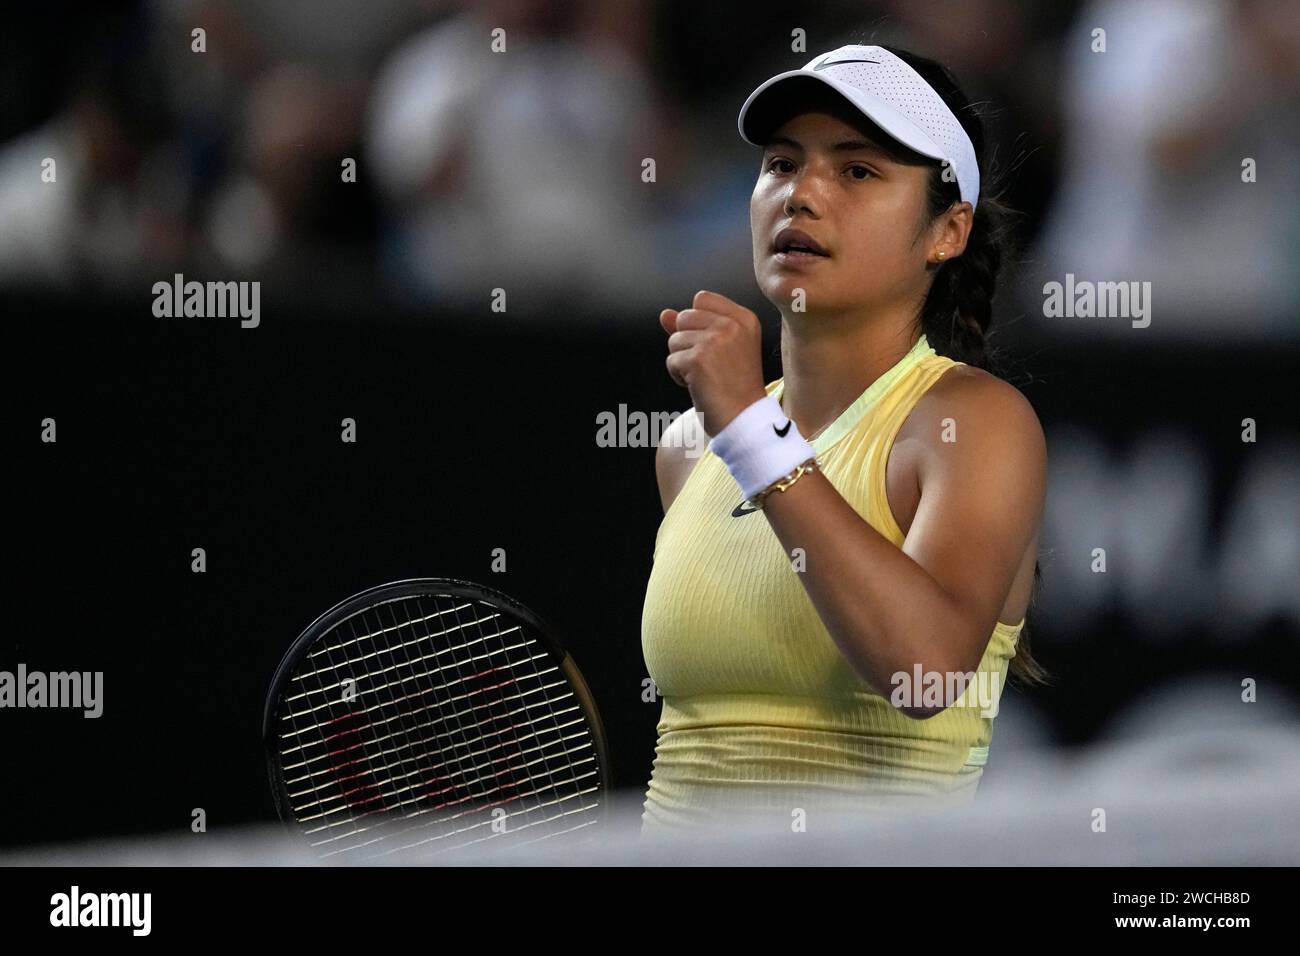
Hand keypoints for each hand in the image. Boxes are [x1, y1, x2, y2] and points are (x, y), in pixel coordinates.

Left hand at [660, 290, 767, 436]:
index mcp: (744, 318)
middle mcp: (732, 324)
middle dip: (687, 342)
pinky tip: (699, 386)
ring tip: (706, 376)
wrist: (745, 420)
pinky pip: (671, 360)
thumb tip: (664, 313)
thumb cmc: (735, 388)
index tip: (713, 348)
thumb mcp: (722, 349)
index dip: (697, 323)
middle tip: (710, 365)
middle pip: (684, 317)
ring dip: (682, 360)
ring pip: (674, 339)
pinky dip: (679, 376)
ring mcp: (715, 340)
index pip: (702, 298)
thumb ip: (694, 326)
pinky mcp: (698, 358)